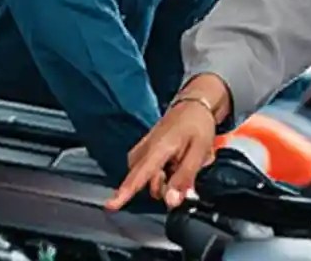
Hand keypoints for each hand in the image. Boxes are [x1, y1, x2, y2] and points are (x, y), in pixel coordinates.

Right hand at [104, 78, 226, 210]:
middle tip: (185, 170)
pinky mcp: (145, 150)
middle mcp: (145, 149)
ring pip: (149, 179)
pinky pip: (150, 171)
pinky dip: (164, 171)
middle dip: (166, 185)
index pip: (138, 176)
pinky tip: (176, 161)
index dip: (124, 193)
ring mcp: (143, 149)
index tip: (111, 205)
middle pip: (146, 183)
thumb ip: (184, 179)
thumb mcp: (198, 153)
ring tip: (183, 162)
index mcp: (157, 148)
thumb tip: (171, 202)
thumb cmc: (197, 124)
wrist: (194, 105)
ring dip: (167, 177)